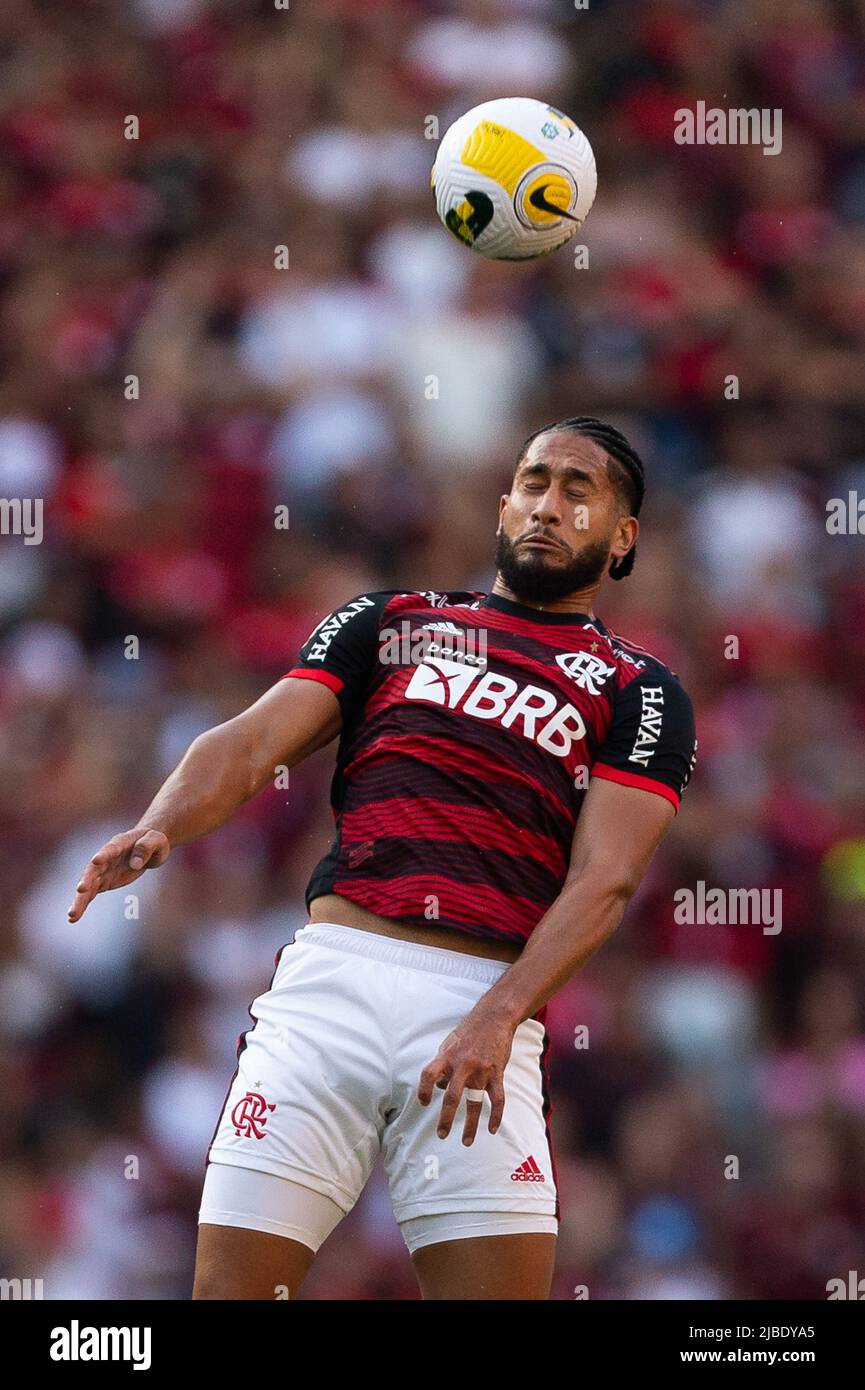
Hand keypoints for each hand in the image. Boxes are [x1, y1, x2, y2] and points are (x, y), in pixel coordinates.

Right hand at [67, 828, 170, 921]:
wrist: (147, 846)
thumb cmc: (154, 842)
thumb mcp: (157, 841)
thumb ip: (146, 848)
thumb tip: (136, 864)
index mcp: (120, 843)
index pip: (111, 848)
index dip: (104, 854)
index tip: (96, 860)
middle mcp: (106, 857)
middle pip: (93, 869)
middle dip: (86, 879)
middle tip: (80, 890)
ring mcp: (103, 870)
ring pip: (88, 884)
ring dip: (79, 899)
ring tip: (71, 915)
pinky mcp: (103, 881)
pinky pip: (91, 893)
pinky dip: (83, 904)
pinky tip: (73, 917)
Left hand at [417, 1005, 516, 1145]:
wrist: (493, 1018)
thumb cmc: (468, 1032)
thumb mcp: (449, 1044)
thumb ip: (443, 1065)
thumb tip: (441, 1088)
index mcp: (446, 1057)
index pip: (428, 1075)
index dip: (423, 1090)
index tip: (423, 1103)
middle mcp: (462, 1065)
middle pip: (450, 1098)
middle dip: (445, 1119)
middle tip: (441, 1134)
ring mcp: (480, 1071)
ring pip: (473, 1103)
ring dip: (470, 1125)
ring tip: (466, 1141)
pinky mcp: (496, 1073)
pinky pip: (497, 1099)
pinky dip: (495, 1116)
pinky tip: (492, 1129)